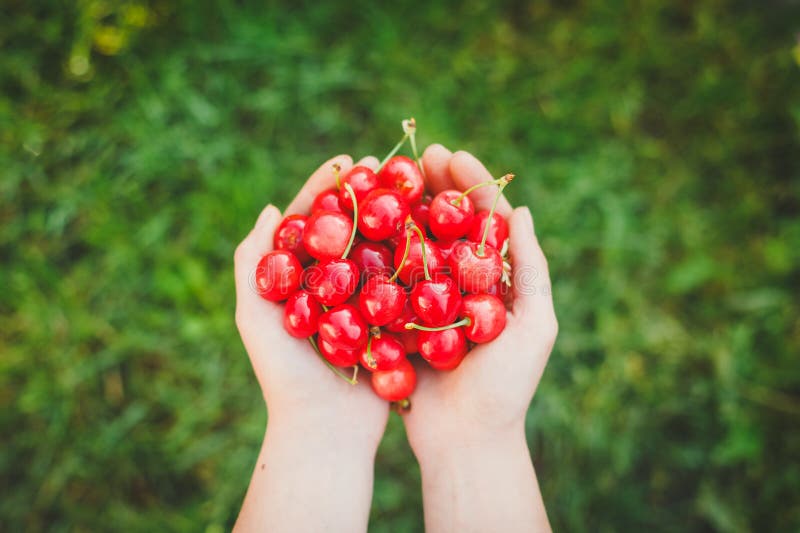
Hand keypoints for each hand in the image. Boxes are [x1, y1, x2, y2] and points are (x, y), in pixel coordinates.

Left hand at [233, 155, 387, 532]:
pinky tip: (434, 232)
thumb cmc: (285, 377)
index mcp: (297, 281)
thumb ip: (252, 264)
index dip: (327, 189)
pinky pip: (403, 284)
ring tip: (414, 189)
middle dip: (367, 196)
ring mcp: (362, 305)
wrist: (323, 433)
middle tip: (387, 166)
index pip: (310, 223)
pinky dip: (416, 258)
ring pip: (380, 251)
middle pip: (349, 230)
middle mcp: (331, 287)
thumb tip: (272, 207)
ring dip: (395, 220)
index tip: (347, 162)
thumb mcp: (255, 317)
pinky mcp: (389, 324)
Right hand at [401, 145, 557, 531]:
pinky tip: (361, 224)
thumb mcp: (534, 328)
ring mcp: (428, 300)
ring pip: (414, 243)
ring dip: (402, 208)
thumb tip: (523, 210)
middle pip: (446, 223)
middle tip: (416, 155)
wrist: (465, 442)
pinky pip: (388, 277)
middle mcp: (461, 284)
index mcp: (498, 281)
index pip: (484, 219)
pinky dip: (377, 249)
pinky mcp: (400, 320)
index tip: (449, 153)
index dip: (469, 184)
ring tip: (385, 178)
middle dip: (433, 186)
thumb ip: (533, 271)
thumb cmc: (507, 388)